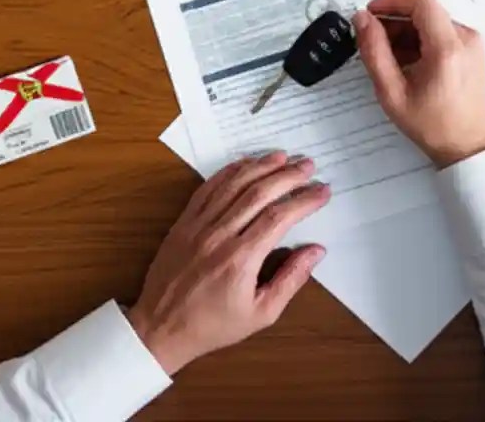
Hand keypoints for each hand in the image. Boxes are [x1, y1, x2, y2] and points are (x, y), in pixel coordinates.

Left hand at [126, 152, 329, 374]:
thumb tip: (316, 251)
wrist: (161, 327)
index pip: (279, 218)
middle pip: (259, 193)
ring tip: (283, 156)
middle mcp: (219, 236)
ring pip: (233, 185)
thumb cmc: (213, 325)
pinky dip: (229, 172)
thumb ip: (291, 279)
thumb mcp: (261, 314)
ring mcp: (198, 226)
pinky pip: (208, 188)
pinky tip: (246, 163)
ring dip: (261, 166)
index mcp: (240, 260)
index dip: (304, 200)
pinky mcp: (183, 222)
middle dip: (288, 176)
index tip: (322, 191)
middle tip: (309, 166)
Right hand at [353, 0, 484, 167]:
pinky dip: (422, 40)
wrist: (468, 148)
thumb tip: (362, 18)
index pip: (421, 2)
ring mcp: (473, 44)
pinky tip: (407, 62)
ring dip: (407, 31)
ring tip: (388, 57)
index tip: (370, 13)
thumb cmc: (430, 125)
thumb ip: (374, 52)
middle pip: (426, 11)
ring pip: (434, 22)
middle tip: (373, 40)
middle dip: (396, 20)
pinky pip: (443, 33)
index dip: (392, 1)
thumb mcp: (393, 93)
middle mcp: (466, 38)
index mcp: (448, 47)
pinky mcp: (473, 52)